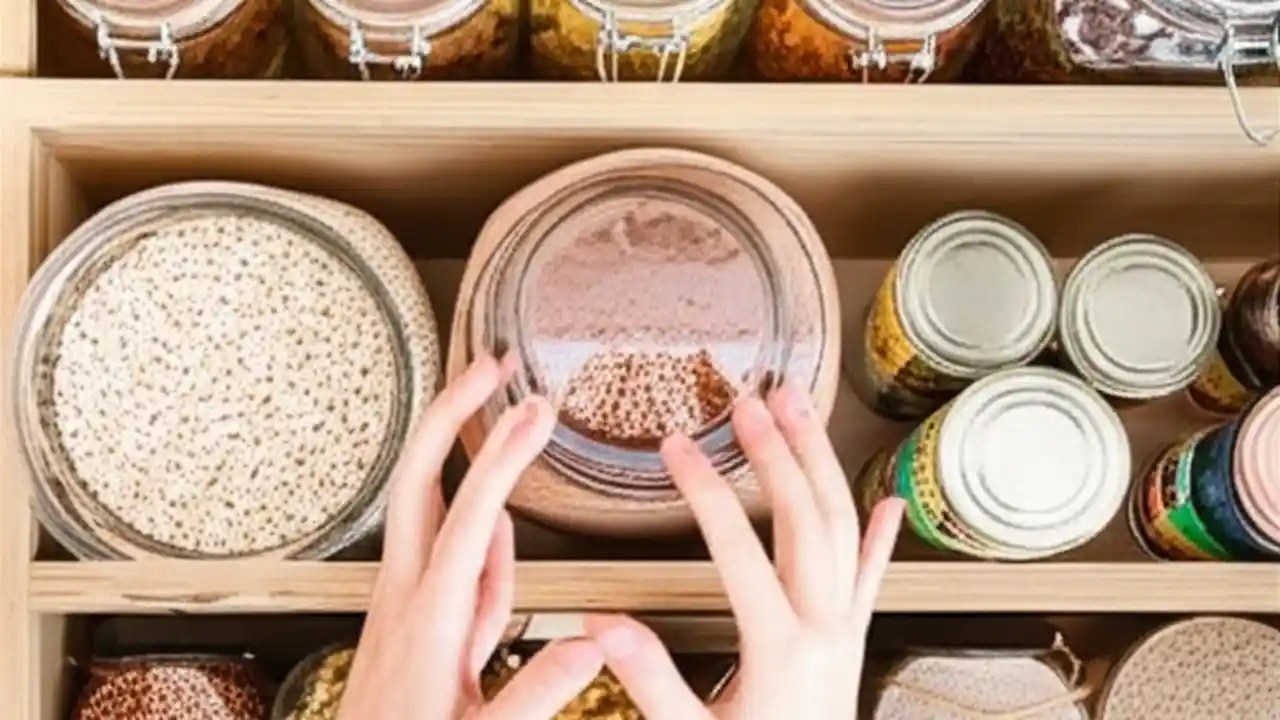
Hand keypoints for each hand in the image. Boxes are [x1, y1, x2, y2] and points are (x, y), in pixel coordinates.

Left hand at [340, 356, 603, 719]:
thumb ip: (537, 692)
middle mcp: (405, 595)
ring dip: (461, 456)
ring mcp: (400, 598)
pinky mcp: (405, 612)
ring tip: (509, 414)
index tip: (533, 413)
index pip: (470, 520)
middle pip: (420, 480)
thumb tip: (591, 645)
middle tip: (488, 368)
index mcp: (429, 620)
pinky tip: (497, 532)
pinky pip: (445, 556)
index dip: (502, 460)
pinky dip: (473, 532)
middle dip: (451, 415)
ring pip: (430, 510)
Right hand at [584, 384, 905, 719]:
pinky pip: (875, 577)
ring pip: (843, 528)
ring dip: (822, 465)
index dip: (705, 490)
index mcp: (779, 648)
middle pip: (806, 519)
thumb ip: (648, 678)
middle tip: (750, 404)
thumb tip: (601, 624)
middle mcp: (823, 628)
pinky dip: (881, 535)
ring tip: (802, 413)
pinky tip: (886, 503)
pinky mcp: (854, 641)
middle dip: (776, 453)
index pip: (738, 547)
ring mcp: (846, 630)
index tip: (676, 449)